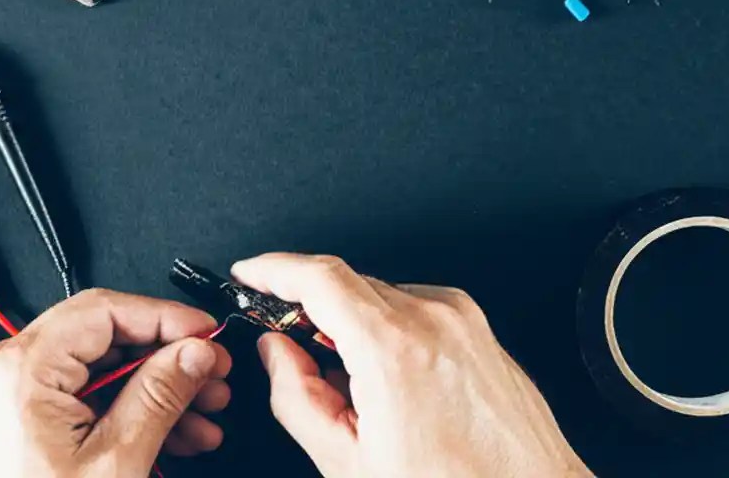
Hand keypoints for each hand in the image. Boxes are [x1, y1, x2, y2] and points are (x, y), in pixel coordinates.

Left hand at [0, 289, 232, 477]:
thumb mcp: (115, 461)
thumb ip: (159, 396)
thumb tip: (193, 352)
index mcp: (22, 367)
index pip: (106, 310)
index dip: (166, 318)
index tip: (208, 335)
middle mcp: (10, 371)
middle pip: (106, 337)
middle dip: (167, 358)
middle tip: (213, 375)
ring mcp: (13, 396)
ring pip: (102, 370)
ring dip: (157, 388)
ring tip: (202, 415)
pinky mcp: (22, 421)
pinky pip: (85, 398)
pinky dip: (129, 410)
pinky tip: (173, 434)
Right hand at [232, 253, 590, 477]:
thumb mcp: (349, 462)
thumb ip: (296, 398)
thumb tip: (278, 354)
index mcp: (394, 348)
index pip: (318, 277)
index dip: (272, 269)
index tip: (250, 274)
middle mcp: (432, 319)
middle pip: (347, 285)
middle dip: (309, 310)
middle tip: (291, 350)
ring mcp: (462, 319)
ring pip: (380, 296)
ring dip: (351, 324)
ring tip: (356, 388)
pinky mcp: (478, 327)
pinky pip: (414, 308)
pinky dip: (387, 330)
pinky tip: (390, 381)